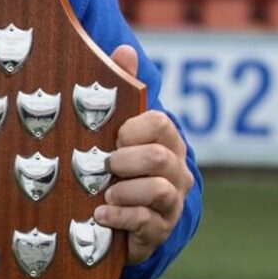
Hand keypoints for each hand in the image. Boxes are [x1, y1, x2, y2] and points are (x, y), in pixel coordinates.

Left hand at [93, 44, 194, 265]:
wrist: (121, 218)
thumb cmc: (117, 165)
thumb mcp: (115, 129)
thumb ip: (121, 87)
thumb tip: (124, 48)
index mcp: (166, 142)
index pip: (160, 123)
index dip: (133, 128)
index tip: (112, 136)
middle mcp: (176, 171)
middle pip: (160, 157)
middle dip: (126, 160)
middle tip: (104, 164)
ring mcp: (172, 203)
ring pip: (159, 190)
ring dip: (124, 190)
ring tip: (103, 192)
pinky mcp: (159, 230)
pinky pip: (147, 221)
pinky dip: (121, 216)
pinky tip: (101, 213)